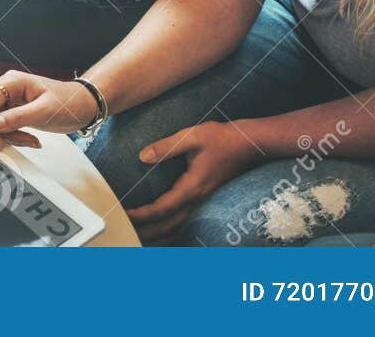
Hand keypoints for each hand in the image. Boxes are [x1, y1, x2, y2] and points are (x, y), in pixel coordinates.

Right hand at [0, 71, 98, 148]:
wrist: (82, 107)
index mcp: (13, 82)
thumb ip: (17, 117)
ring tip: (30, 141)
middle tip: (20, 141)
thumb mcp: (43, 111)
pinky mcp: (17, 112)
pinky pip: (6, 126)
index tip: (0, 139)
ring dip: (11, 136)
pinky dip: (15, 136)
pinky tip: (30, 139)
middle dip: (3, 131)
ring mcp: (12, 101)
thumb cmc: (68, 102)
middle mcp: (9, 89)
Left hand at [127, 120, 264, 243]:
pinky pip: (186, 222)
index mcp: (192, 187)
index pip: (162, 208)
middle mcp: (198, 199)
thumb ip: (166, 147)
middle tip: (126, 232)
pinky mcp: (205, 198)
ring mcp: (203, 201)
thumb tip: (142, 156)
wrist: (250, 144)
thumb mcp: (192, 136)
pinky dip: (171, 230)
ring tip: (140, 238)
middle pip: (169, 226)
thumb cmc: (222, 138)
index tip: (125, 215)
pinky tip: (162, 231)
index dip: (142, 215)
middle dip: (146, 232)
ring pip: (179, 228)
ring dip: (158, 236)